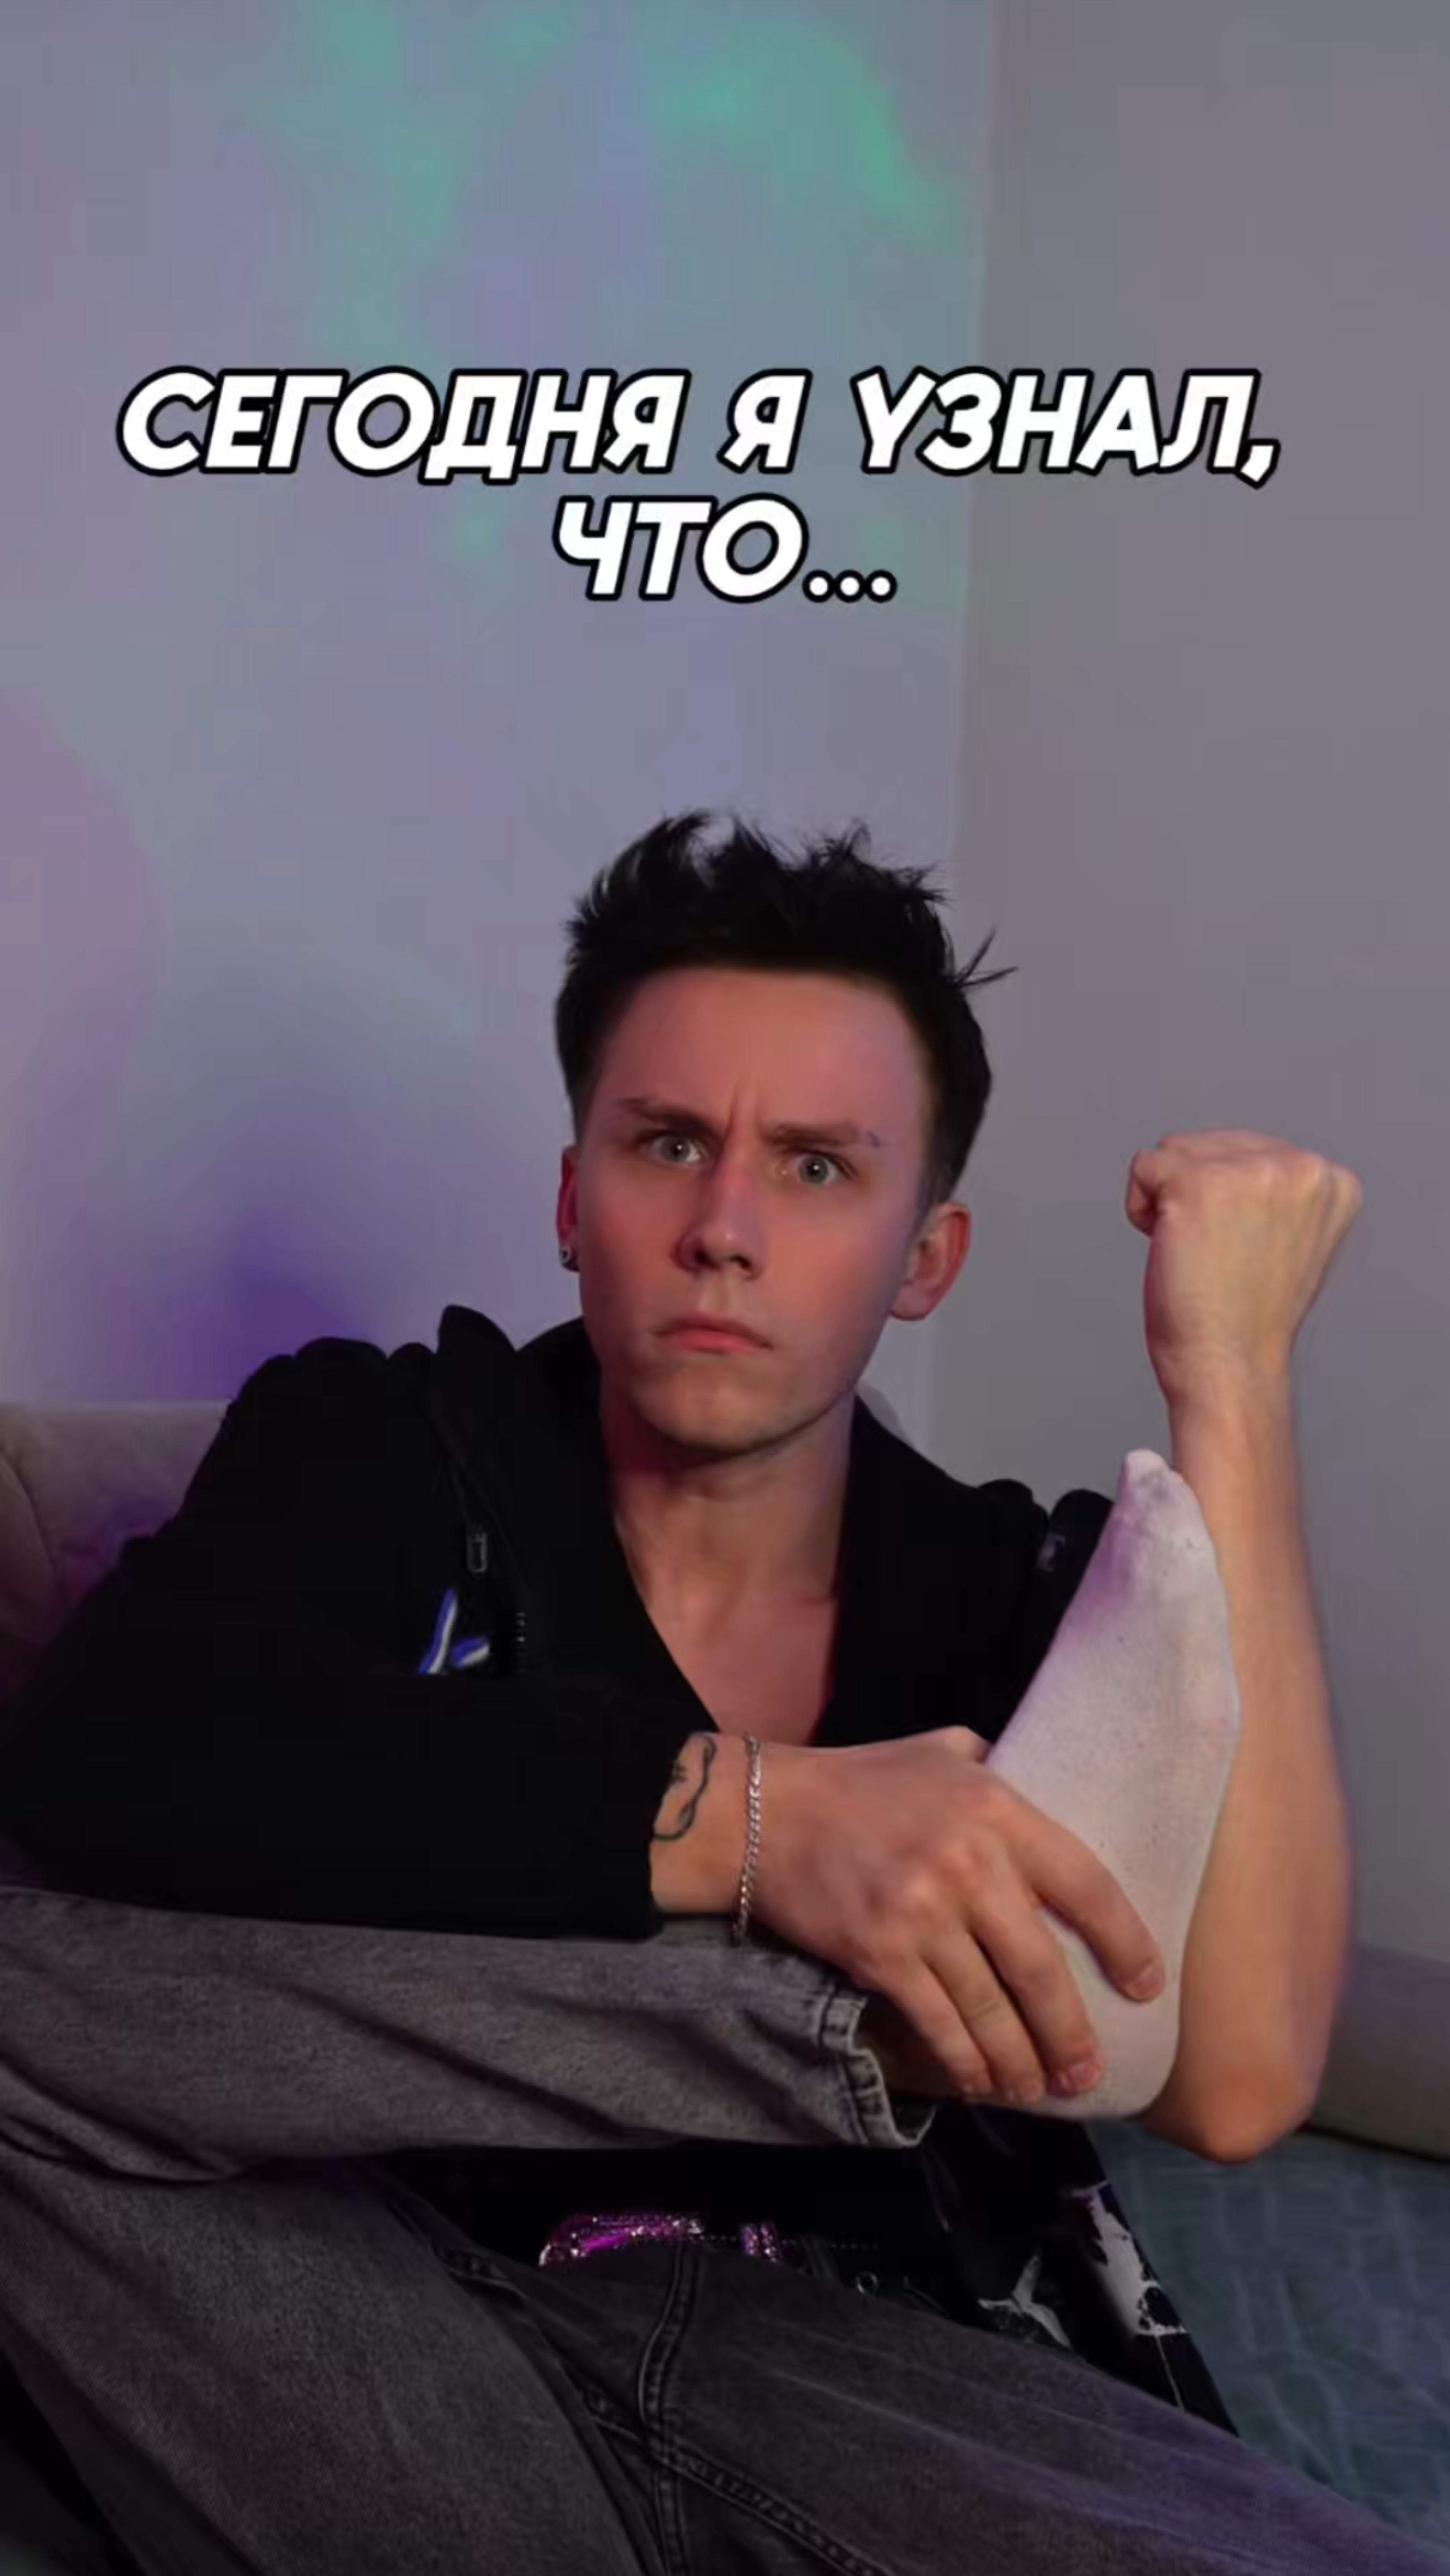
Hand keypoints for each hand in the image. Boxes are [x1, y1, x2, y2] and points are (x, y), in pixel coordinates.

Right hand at [750, 1730, 1163, 2104]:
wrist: (765, 1813)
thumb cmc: (862, 1780)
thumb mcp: (945, 1750)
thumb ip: (999, 1769)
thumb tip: (1048, 1787)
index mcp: (997, 1810)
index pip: (1086, 1885)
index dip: (1125, 1943)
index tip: (1147, 1987)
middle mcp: (970, 1865)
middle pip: (1042, 1970)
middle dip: (1071, 2033)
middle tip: (1090, 2073)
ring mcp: (923, 1915)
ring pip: (991, 2009)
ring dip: (1020, 2062)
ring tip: (1038, 2090)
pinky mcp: (880, 1955)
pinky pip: (938, 2024)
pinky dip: (964, 2062)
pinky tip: (979, 2082)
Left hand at [1126, 1131, 1362, 1405]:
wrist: (1231, 1367)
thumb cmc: (1247, 1316)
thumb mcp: (1287, 1240)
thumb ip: (1278, 1194)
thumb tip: (1241, 1160)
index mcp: (1332, 1181)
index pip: (1250, 1151)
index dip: (1229, 1202)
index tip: (1245, 1252)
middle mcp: (1302, 1166)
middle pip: (1210, 1146)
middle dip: (1196, 1197)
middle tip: (1216, 1258)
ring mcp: (1253, 1171)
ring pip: (1175, 1152)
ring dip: (1168, 1201)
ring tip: (1197, 1253)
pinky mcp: (1200, 1182)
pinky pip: (1143, 1167)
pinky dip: (1139, 1209)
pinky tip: (1169, 1249)